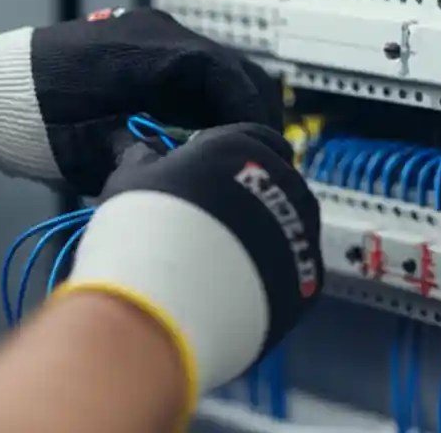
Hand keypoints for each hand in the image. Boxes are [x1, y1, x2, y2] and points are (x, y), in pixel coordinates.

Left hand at [0, 8, 280, 193]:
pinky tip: (199, 135)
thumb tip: (196, 170)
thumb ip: (154, 156)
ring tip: (230, 153)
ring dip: (227, 106)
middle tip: (256, 160)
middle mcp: (155, 32)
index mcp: (150, 52)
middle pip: (229, 68)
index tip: (264, 154)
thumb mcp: (97, 152)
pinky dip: (203, 99)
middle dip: (249, 114)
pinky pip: (187, 69)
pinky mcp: (134, 45)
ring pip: (212, 68)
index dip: (253, 118)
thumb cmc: (31, 124)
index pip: (229, 76)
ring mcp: (145, 34)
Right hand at [55, 123, 322, 401]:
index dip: (234, 155)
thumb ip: (145, 158)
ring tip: (224, 261)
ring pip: (291, 226)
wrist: (166, 305)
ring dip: (266, 235)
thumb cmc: (144, 228)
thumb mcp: (131, 178)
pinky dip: (273, 275)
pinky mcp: (309, 283)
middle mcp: (286, 185)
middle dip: (252, 196)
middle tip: (214, 221)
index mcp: (246, 148)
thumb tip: (145, 150)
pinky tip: (239, 289)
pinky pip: (295, 270)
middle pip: (278, 181)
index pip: (256, 137)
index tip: (212, 173)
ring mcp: (303, 234)